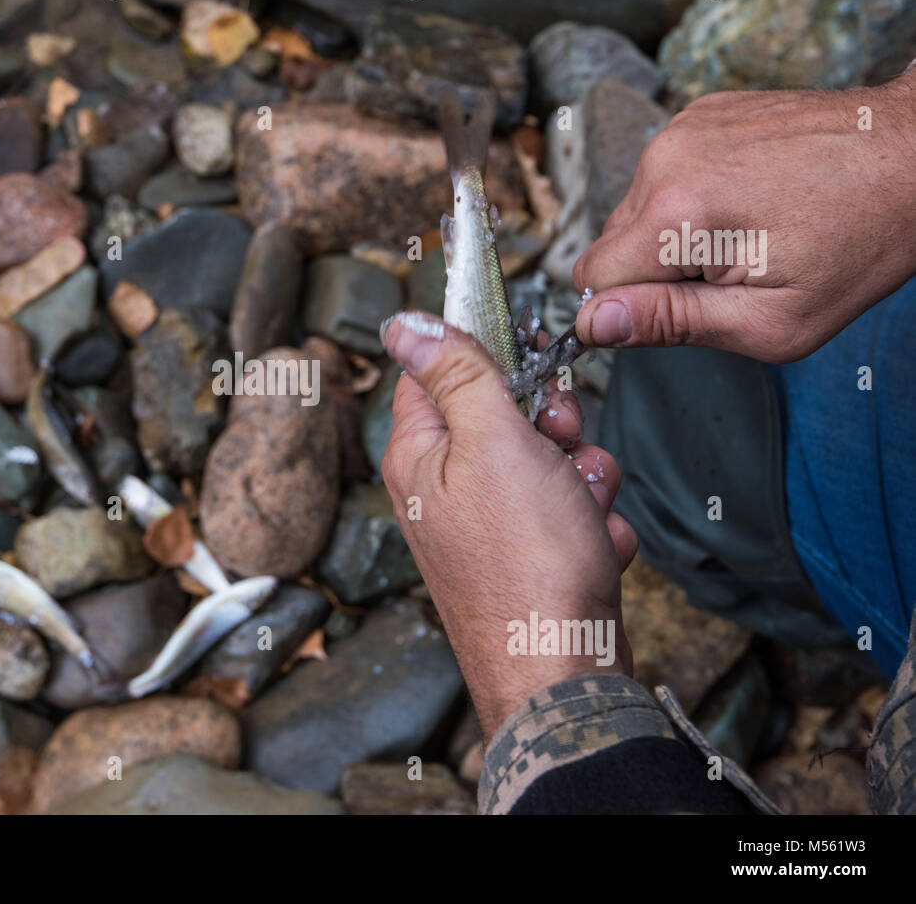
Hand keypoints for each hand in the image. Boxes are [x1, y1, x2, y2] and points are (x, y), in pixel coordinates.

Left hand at [380, 312, 637, 736]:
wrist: (564, 670)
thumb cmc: (525, 563)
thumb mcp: (491, 441)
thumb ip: (456, 373)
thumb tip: (402, 323)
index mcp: (419, 453)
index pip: (440, 370)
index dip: (490, 358)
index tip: (529, 359)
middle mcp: (445, 488)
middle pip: (506, 413)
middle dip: (554, 426)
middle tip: (559, 445)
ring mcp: (488, 524)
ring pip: (552, 461)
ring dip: (583, 479)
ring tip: (579, 513)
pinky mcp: (529, 554)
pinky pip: (572, 511)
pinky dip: (591, 525)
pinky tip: (590, 549)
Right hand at [573, 75, 915, 362]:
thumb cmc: (858, 244)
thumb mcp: (771, 319)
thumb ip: (672, 323)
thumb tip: (594, 324)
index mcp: (676, 214)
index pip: (592, 281)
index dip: (633, 309)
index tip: (686, 309)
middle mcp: (665, 160)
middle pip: (610, 244)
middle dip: (656, 271)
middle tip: (731, 272)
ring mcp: (681, 129)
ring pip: (635, 212)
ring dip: (674, 234)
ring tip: (746, 231)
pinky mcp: (699, 114)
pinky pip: (662, 176)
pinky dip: (692, 196)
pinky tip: (748, 199)